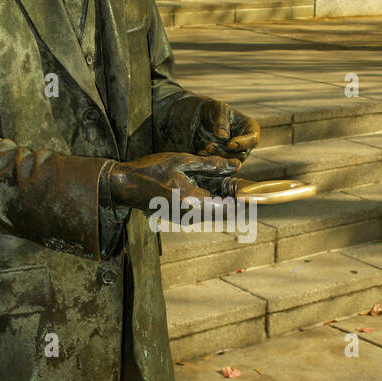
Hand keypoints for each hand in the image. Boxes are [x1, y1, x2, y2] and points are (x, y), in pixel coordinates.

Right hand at [109, 152, 240, 212]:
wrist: (125, 185)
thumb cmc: (150, 170)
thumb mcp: (182, 161)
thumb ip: (211, 164)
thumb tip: (235, 165)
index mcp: (193, 202)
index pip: (230, 207)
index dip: (246, 198)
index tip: (256, 188)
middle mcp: (191, 216)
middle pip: (226, 212)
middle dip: (237, 197)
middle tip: (241, 180)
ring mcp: (186, 220)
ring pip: (216, 212)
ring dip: (225, 198)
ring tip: (227, 180)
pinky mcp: (182, 218)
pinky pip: (204, 211)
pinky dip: (213, 199)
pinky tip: (211, 184)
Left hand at [192, 99, 259, 161]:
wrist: (198, 117)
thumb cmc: (213, 109)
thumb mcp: (217, 108)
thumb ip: (221, 121)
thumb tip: (223, 137)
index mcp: (249, 129)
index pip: (253, 139)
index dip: (243, 144)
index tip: (230, 144)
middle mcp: (244, 144)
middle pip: (241, 155)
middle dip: (226, 153)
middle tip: (210, 147)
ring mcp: (233, 154)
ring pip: (230, 163)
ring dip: (218, 158)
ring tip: (204, 149)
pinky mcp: (222, 160)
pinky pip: (219, 165)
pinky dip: (210, 161)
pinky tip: (200, 154)